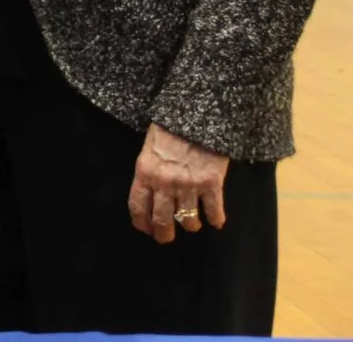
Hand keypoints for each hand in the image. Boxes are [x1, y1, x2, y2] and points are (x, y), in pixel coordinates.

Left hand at [131, 123, 229, 242]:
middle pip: (162, 218)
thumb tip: (150, 191)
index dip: (141, 222)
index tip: (145, 230)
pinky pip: (214, 211)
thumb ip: (149, 171)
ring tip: (192, 225)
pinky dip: (216, 219)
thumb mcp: (149, 148)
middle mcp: (164, 183)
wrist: (196, 115)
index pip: (138, 205)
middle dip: (163, 233)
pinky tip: (216, 222)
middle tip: (166, 239)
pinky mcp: (212, 184)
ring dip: (190, 225)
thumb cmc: (169, 128)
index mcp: (145, 172)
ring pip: (188, 219)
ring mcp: (189, 185)